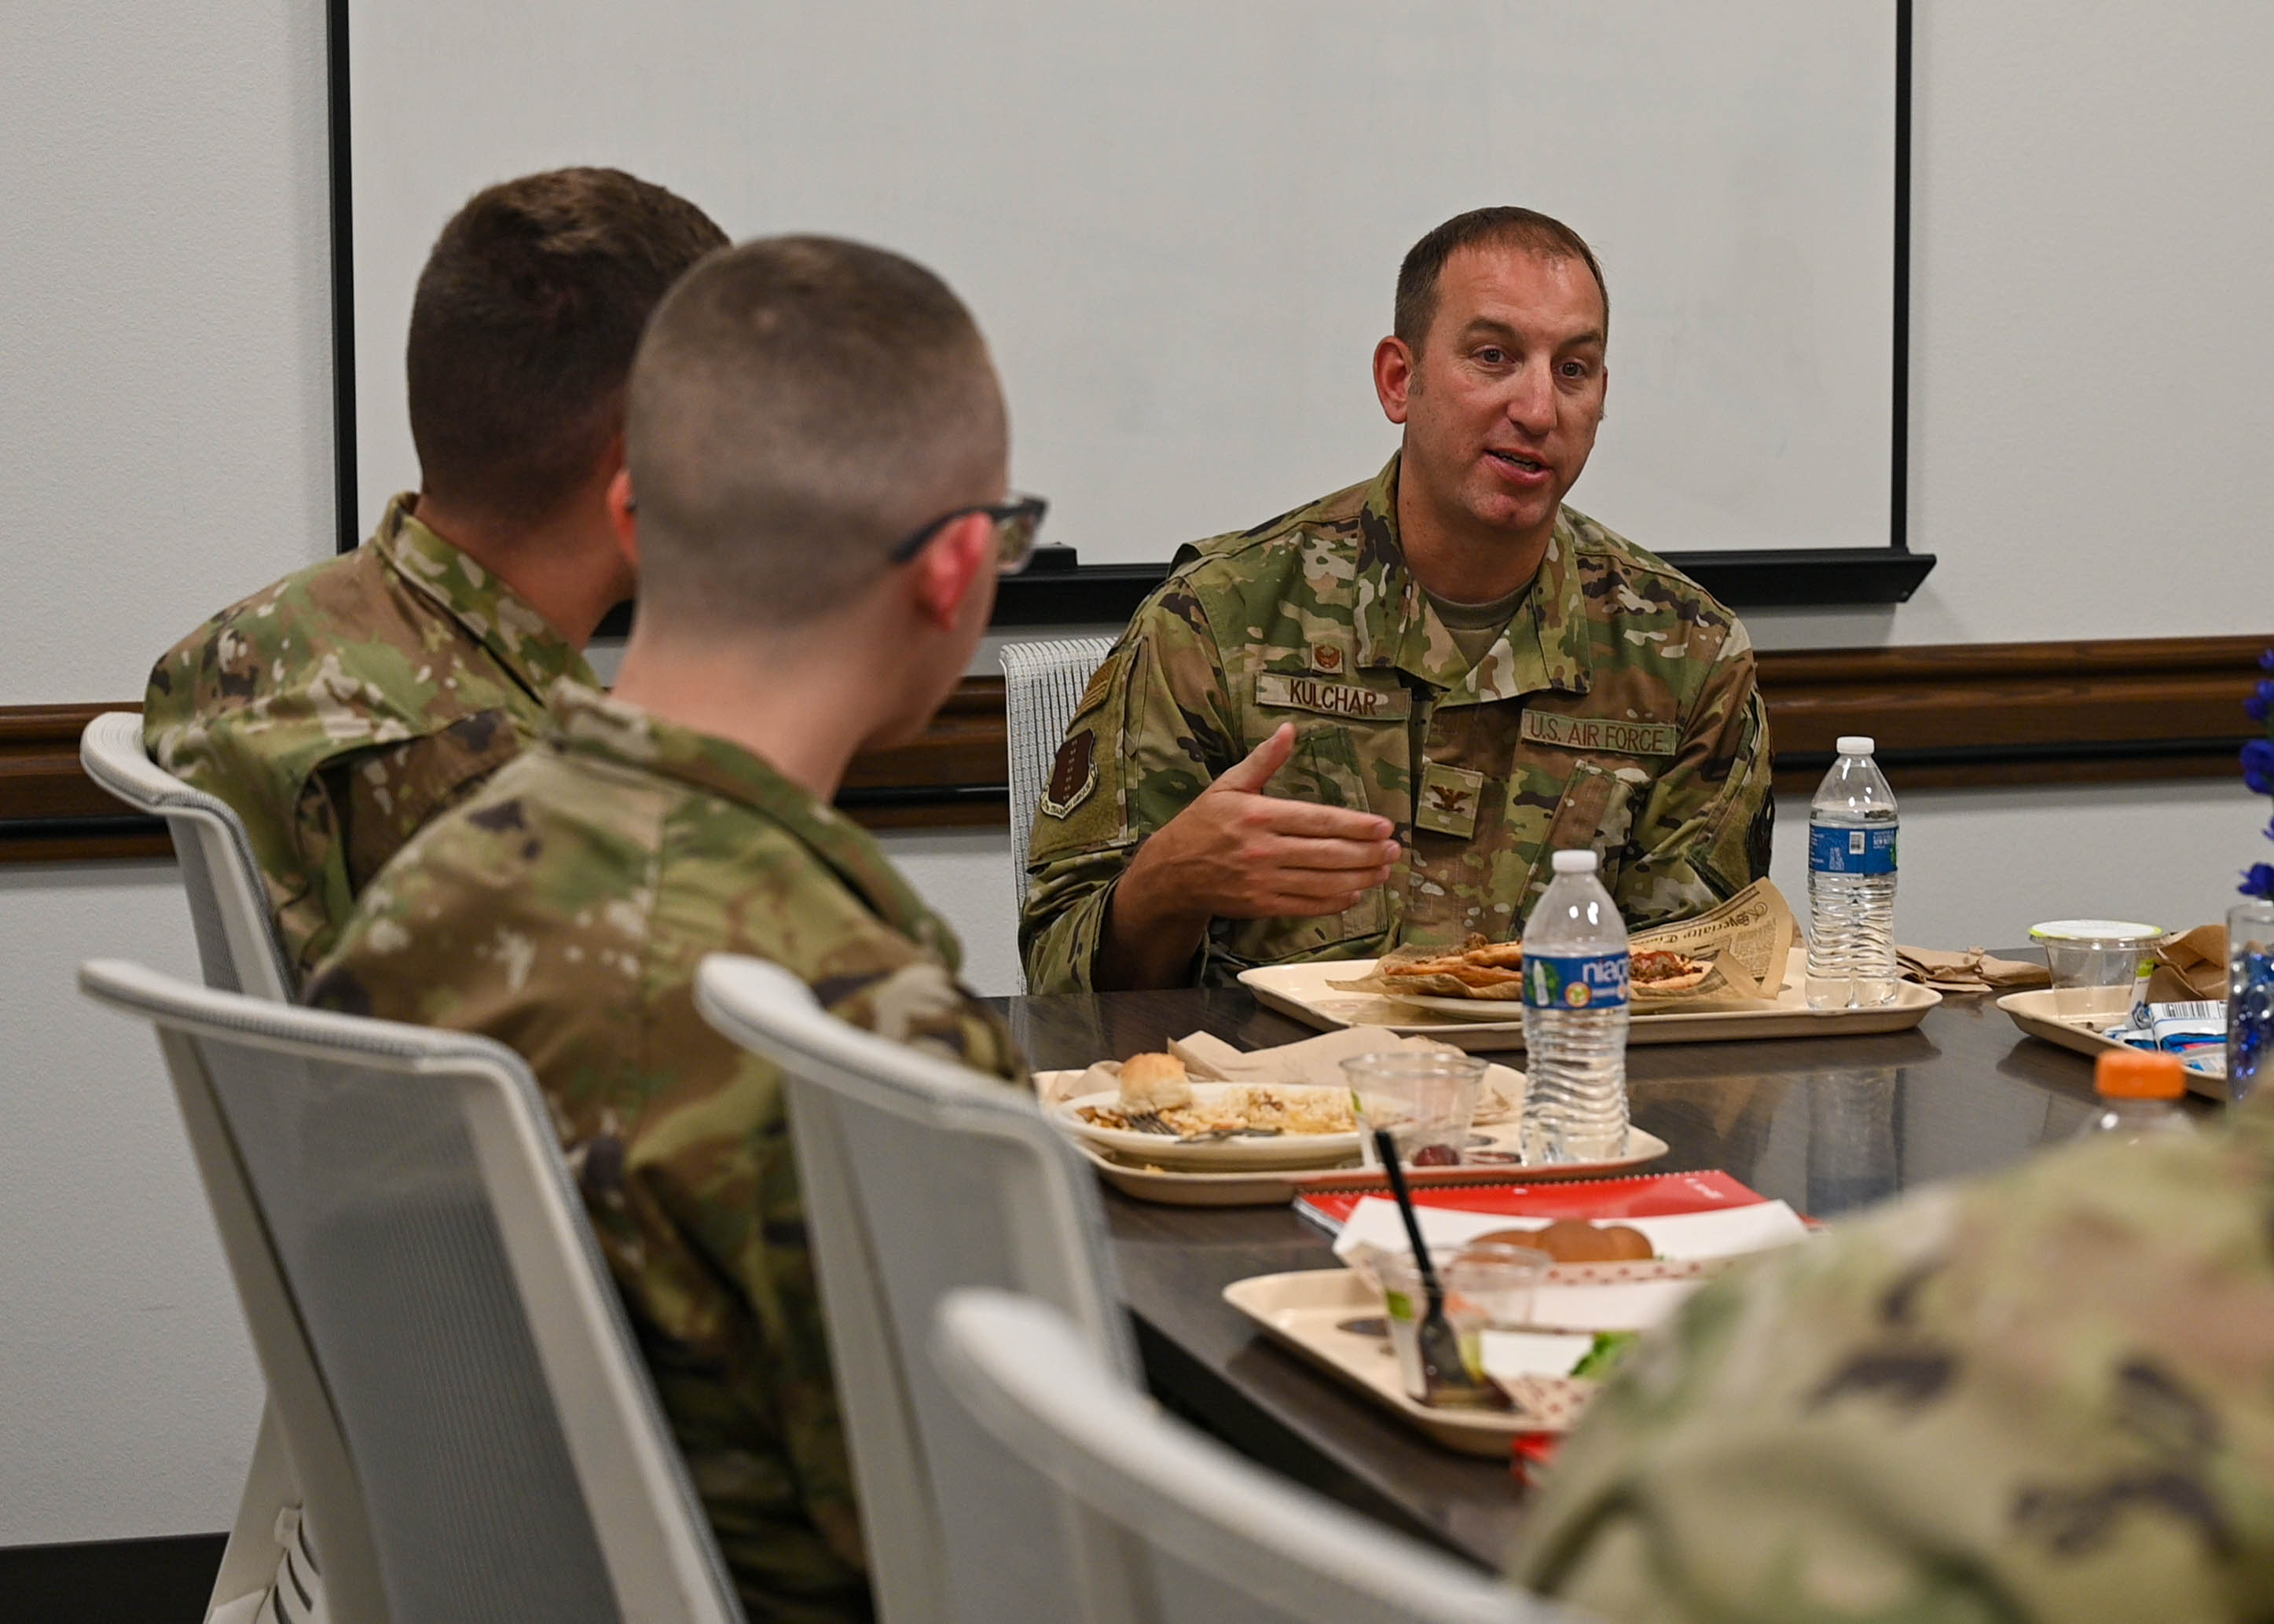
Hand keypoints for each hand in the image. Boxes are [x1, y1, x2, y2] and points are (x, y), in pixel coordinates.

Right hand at [1097, 725, 1399, 987]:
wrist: (1171, 873)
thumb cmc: (1202, 824)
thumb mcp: (1228, 785)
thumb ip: (1263, 760)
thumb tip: (1289, 729)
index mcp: (1259, 816)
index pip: (1318, 821)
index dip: (1355, 825)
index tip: (1384, 826)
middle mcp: (1264, 850)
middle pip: (1327, 854)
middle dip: (1367, 853)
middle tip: (1394, 850)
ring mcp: (1264, 881)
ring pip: (1322, 882)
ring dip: (1359, 878)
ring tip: (1384, 871)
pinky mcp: (1262, 905)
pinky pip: (1306, 905)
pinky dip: (1334, 902)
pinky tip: (1355, 893)